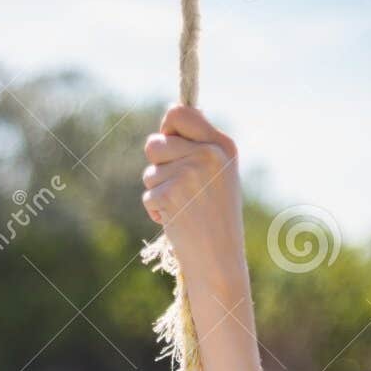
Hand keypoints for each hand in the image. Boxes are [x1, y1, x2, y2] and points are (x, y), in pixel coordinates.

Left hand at [142, 103, 248, 295]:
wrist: (219, 258)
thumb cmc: (217, 217)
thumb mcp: (220, 173)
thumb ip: (199, 144)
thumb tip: (170, 116)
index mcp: (222, 145)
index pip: (179, 112)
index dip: (167, 127)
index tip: (170, 140)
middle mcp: (207, 154)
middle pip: (155, 143)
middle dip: (158, 165)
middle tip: (179, 186)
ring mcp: (188, 173)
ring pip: (150, 172)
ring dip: (158, 190)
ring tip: (182, 207)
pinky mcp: (170, 195)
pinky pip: (148, 195)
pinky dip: (156, 210)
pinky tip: (176, 220)